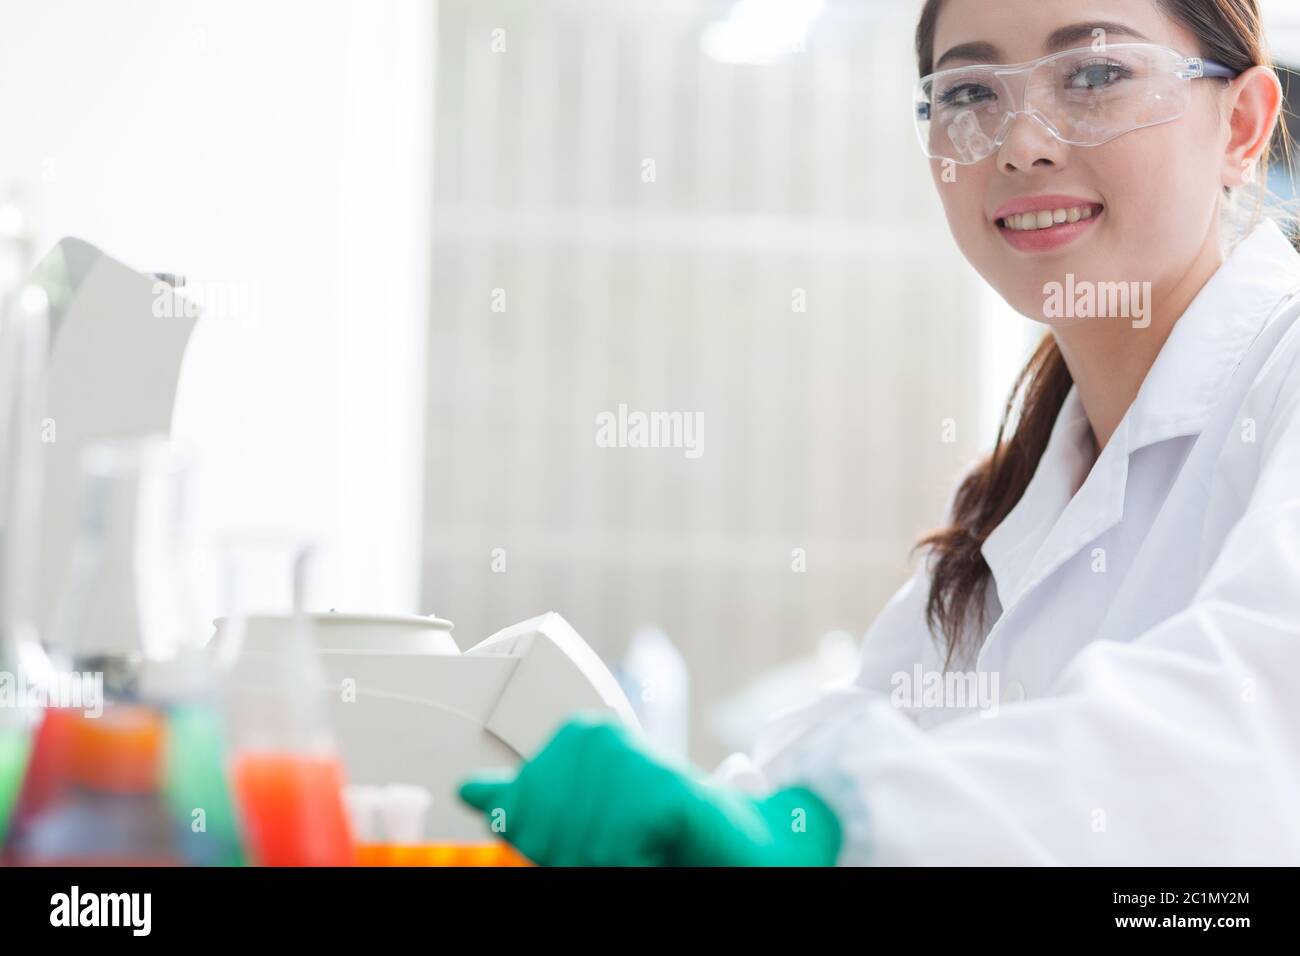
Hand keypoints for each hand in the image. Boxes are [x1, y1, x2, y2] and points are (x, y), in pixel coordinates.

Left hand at [458, 716, 841, 866]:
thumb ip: (529, 803)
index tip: (602, 839)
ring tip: (650, 845)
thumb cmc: (667, 835)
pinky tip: (663, 845)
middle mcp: (595, 733)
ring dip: (613, 862)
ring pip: (579, 850)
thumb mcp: (583, 818)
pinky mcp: (661, 785)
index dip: (552, 848)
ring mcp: (629, 753)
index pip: (521, 818)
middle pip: (548, 838)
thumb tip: (465, 788)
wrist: (749, 848)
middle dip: (581, 860)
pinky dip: (636, 863)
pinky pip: (614, 850)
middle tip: (632, 845)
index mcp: (575, 736)